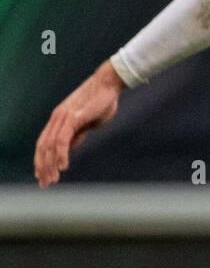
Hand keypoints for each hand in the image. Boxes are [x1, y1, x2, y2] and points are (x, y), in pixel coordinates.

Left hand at [34, 60, 125, 186]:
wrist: (109, 84)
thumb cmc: (103, 101)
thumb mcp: (90, 122)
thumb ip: (79, 133)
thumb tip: (72, 146)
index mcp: (59, 119)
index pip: (44, 143)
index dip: (42, 160)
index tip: (44, 176)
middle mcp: (57, 118)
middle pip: (43, 147)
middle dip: (43, 167)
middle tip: (45, 184)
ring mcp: (63, 117)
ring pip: (50, 146)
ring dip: (50, 164)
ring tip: (53, 179)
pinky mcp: (72, 118)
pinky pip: (62, 140)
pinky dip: (61, 154)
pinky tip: (63, 166)